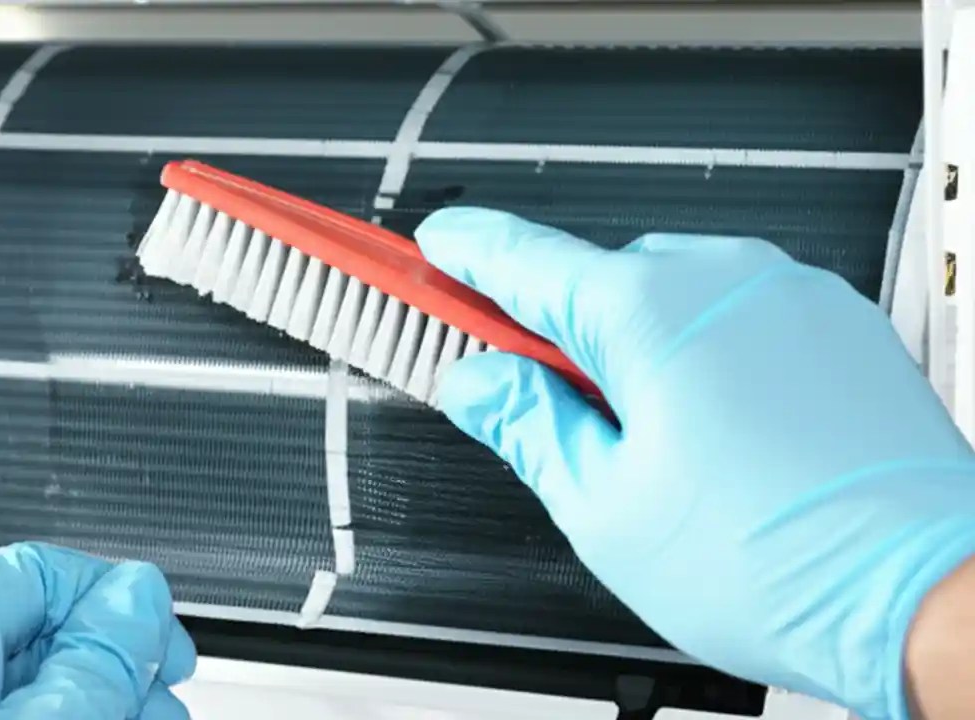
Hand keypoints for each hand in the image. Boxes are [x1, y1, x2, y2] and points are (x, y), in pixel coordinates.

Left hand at [0, 542, 196, 719]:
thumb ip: (94, 656)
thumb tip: (139, 596)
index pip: (35, 572)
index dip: (109, 588)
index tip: (158, 627)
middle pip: (53, 639)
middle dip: (125, 661)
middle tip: (165, 689)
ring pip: (56, 694)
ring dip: (120, 699)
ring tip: (159, 717)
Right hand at [416, 207, 974, 719]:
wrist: (929, 596)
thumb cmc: (779, 564)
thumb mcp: (604, 507)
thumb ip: (523, 424)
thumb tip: (477, 382)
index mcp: (650, 313)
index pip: (519, 259)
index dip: (460, 254)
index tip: (431, 245)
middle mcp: (726, 280)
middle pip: (595, 282)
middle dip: (557, 334)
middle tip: (538, 402)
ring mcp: (791, 296)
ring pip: (671, 300)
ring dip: (637, 352)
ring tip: (656, 452)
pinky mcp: (837, 325)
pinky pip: (738, 315)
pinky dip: (706, 356)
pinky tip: (718, 438)